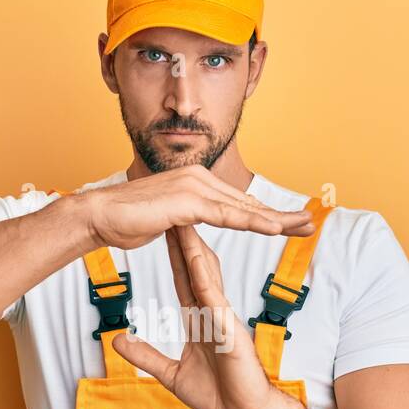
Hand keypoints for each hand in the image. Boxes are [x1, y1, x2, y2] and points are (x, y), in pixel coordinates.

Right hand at [81, 164, 314, 250]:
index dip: (266, 214)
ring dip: (275, 219)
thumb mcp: (166, 221)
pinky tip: (274, 229)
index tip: (289, 224)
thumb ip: (186, 220)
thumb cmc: (126, 221)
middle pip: (248, 201)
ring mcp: (193, 187)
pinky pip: (226, 215)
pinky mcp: (187, 201)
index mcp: (195, 182)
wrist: (98, 216)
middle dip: (281, 214)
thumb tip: (194, 224)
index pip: (238, 201)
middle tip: (310, 224)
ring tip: (302, 227)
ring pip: (243, 208)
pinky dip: (252, 222)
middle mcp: (198, 179)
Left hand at [110, 224, 290, 408]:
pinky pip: (214, 299)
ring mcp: (223, 318)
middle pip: (196, 269)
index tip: (162, 228)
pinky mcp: (230, 330)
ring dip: (194, 249)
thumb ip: (146, 356)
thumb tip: (119, 341)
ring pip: (207, 276)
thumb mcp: (171, 375)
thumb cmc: (220, 394)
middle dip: (183, 239)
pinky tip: (195, 258)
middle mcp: (213, 312)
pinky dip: (204, 277)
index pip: (183, 279)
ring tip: (182, 220)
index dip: (173, 254)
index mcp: (201, 319)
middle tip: (172, 207)